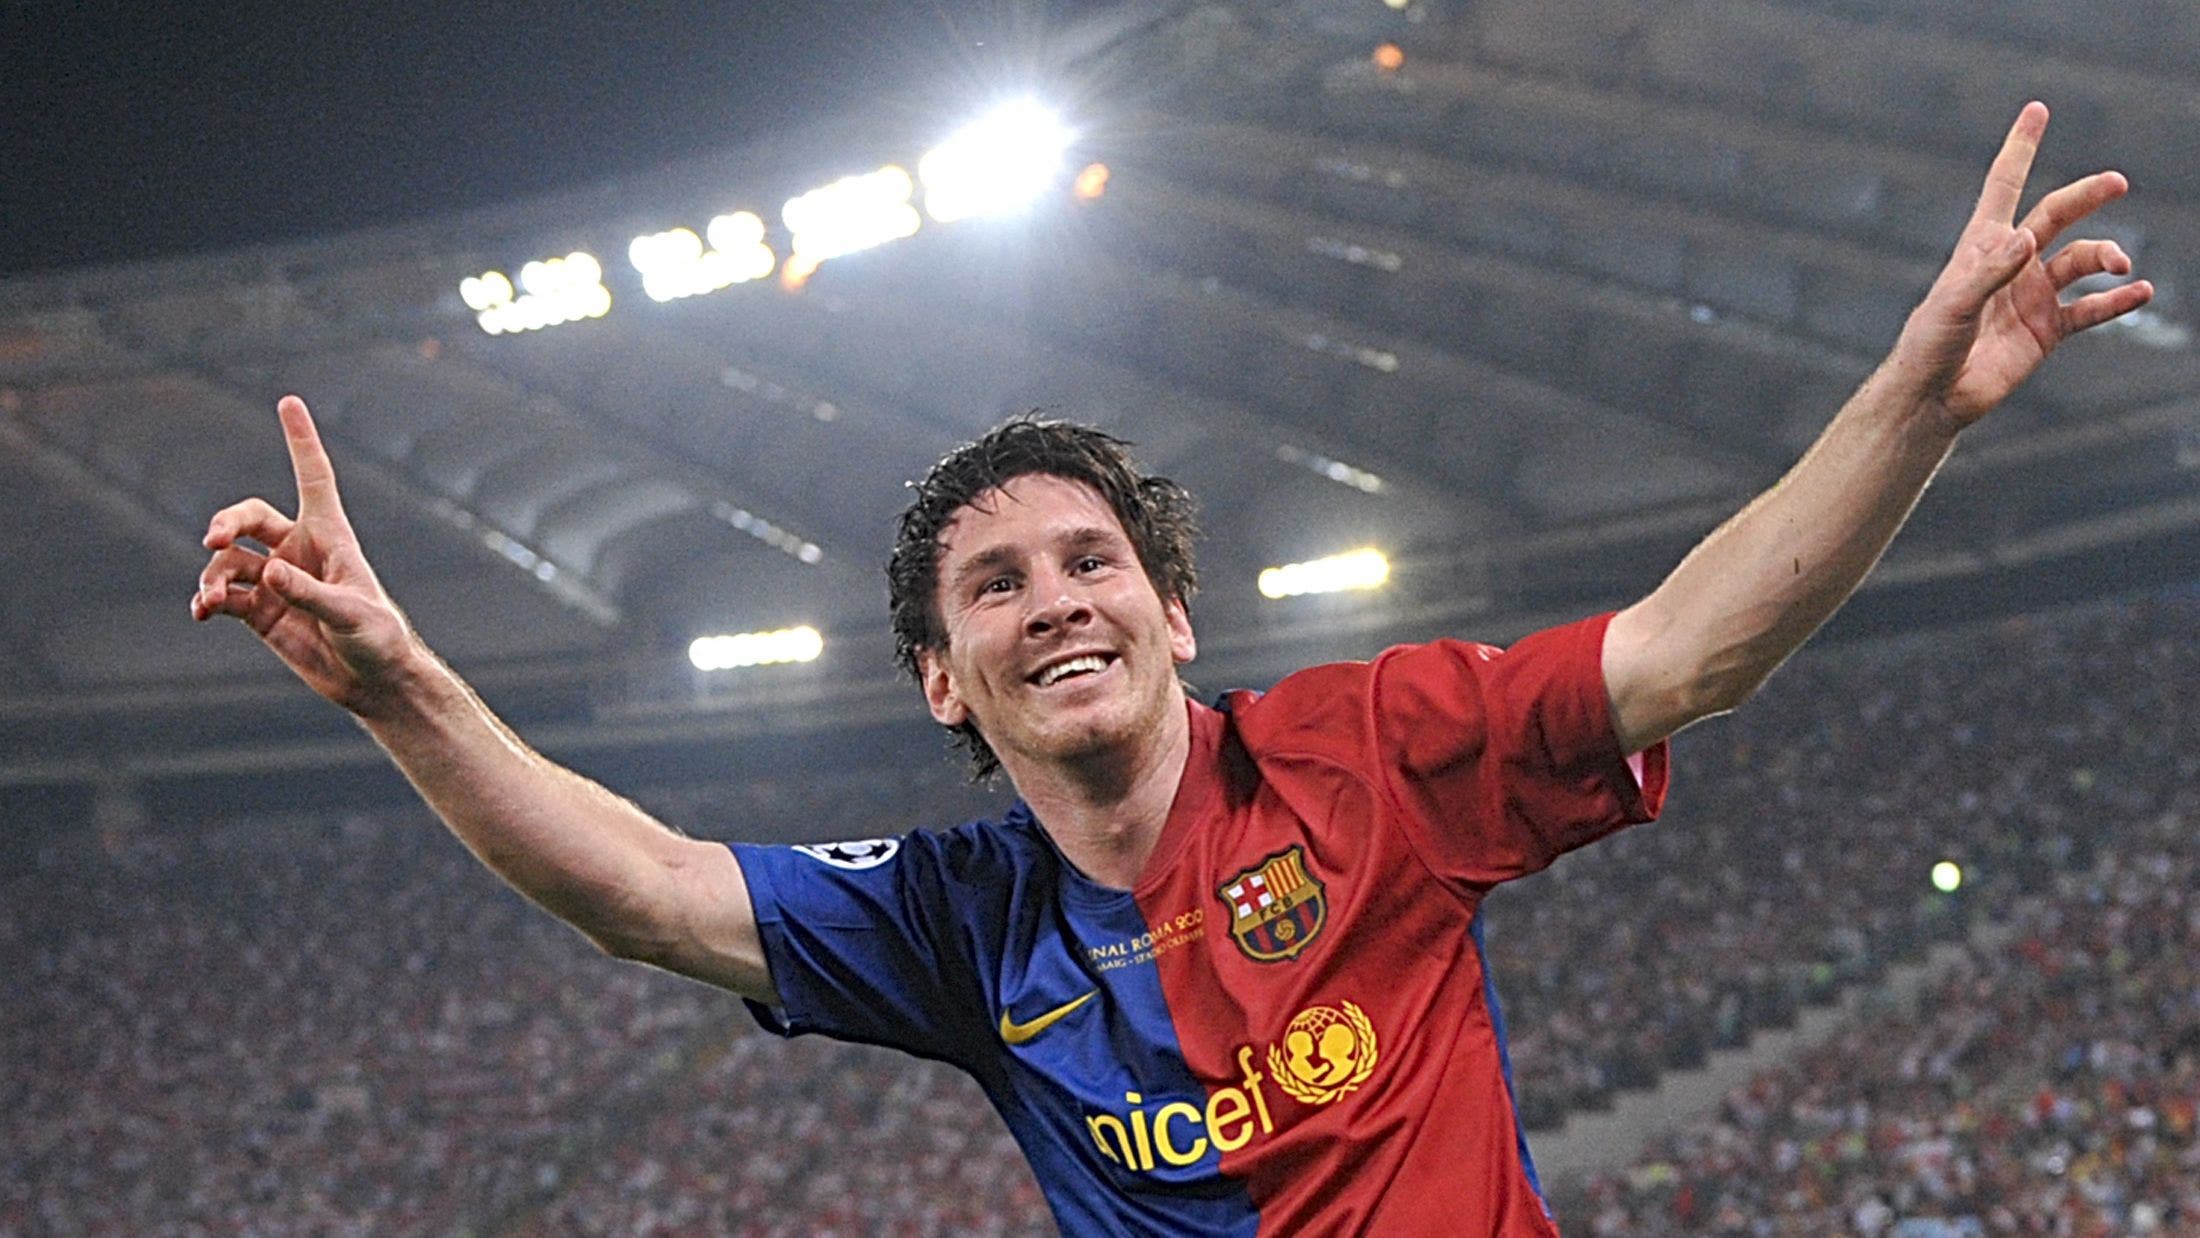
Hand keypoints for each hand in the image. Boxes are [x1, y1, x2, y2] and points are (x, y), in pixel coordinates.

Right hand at [192, 395, 420, 712]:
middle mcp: (299, 551)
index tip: (288, 402)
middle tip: (212, 541)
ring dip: (214, 576)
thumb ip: (309, 593)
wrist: (373, 682)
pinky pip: (224, 596)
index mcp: (331, 537)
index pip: (314, 478)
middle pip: (250, 518)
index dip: (301, 440)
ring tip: (212, 602)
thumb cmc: (378, 639)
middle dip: (226, 524)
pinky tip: (201, 612)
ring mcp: (277, 581)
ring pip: (229, 562)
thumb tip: (269, 573)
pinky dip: (209, 601)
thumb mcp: (351, 615)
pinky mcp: (262, 612)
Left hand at [1893, 101, 2153, 430]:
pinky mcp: (2047, 331)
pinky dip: (2117, 301)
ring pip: (2080, 262)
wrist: (1933, 396)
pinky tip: (2140, 292)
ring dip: (2105, 258)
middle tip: (2116, 182)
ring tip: (2121, 265)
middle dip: (2086, 196)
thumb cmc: (1929, 345)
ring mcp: (2032, 296)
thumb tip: (2027, 238)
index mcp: (1981, 246)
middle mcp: (2011, 264)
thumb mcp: (1954, 304)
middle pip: (2056, 216)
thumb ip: (1990, 271)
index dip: (2020, 148)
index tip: (2037, 110)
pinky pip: (2091, 310)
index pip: (2004, 186)